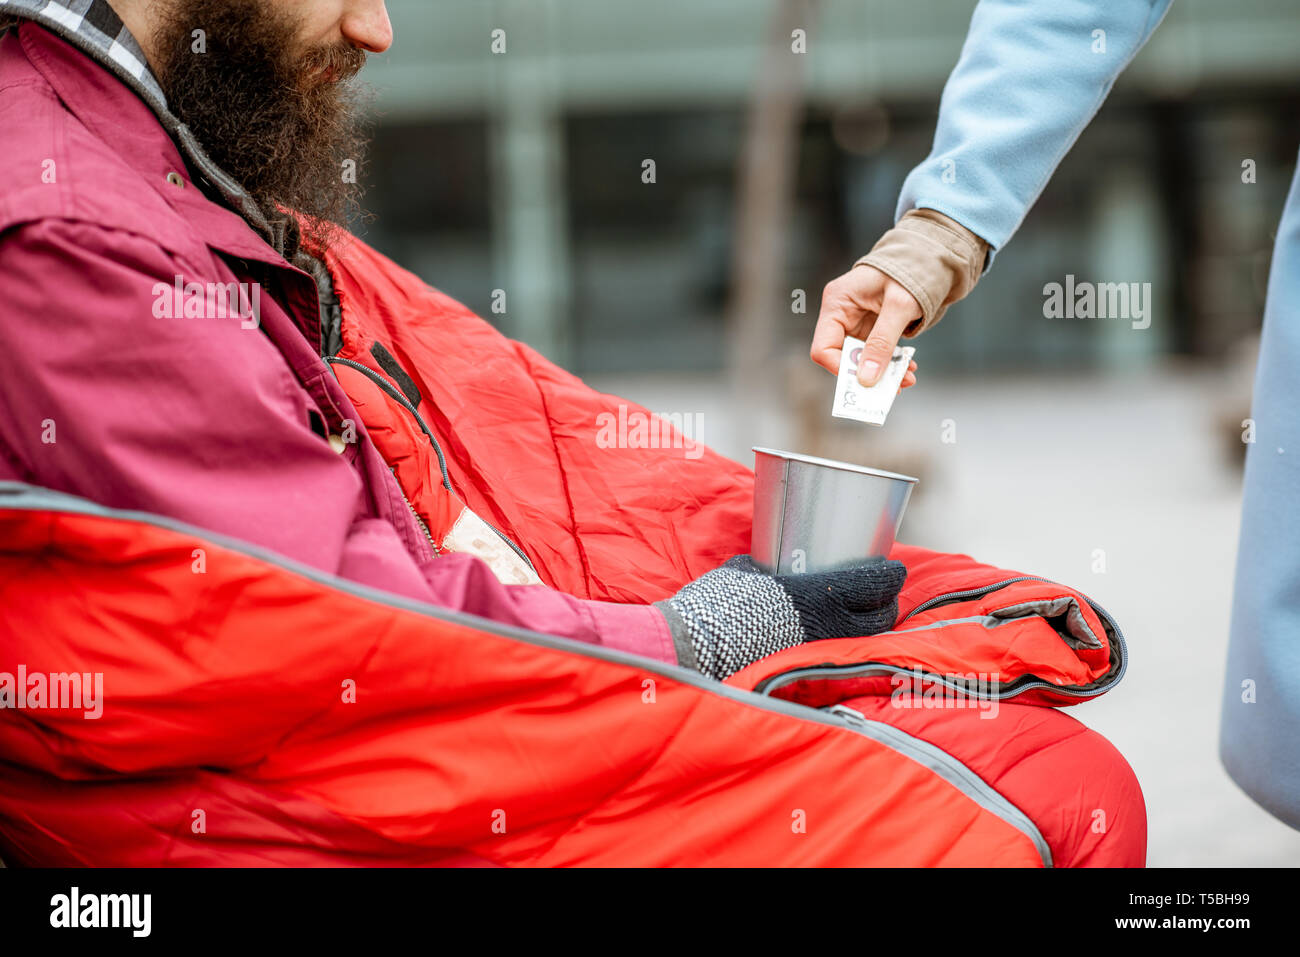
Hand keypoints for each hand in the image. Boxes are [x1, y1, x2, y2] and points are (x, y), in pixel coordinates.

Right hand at [656, 554, 905, 679]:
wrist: (693, 649)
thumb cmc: (714, 604)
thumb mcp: (742, 572)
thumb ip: (764, 568)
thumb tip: (767, 566)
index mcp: (817, 594)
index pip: (873, 585)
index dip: (891, 576)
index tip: (895, 569)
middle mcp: (827, 627)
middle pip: (880, 618)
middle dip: (887, 604)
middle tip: (883, 595)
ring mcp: (818, 655)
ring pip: (864, 642)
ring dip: (870, 630)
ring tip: (865, 619)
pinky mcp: (804, 675)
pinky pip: (839, 659)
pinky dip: (846, 649)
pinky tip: (839, 644)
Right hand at [811, 263, 920, 388]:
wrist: (928, 256)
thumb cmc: (910, 270)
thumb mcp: (899, 306)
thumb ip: (882, 343)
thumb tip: (867, 379)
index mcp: (837, 302)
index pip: (824, 347)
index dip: (840, 368)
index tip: (864, 381)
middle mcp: (841, 314)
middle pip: (842, 357)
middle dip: (866, 375)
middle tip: (893, 387)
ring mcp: (856, 323)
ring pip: (860, 359)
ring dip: (883, 372)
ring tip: (907, 377)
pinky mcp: (870, 328)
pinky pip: (875, 353)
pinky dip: (890, 363)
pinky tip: (908, 367)